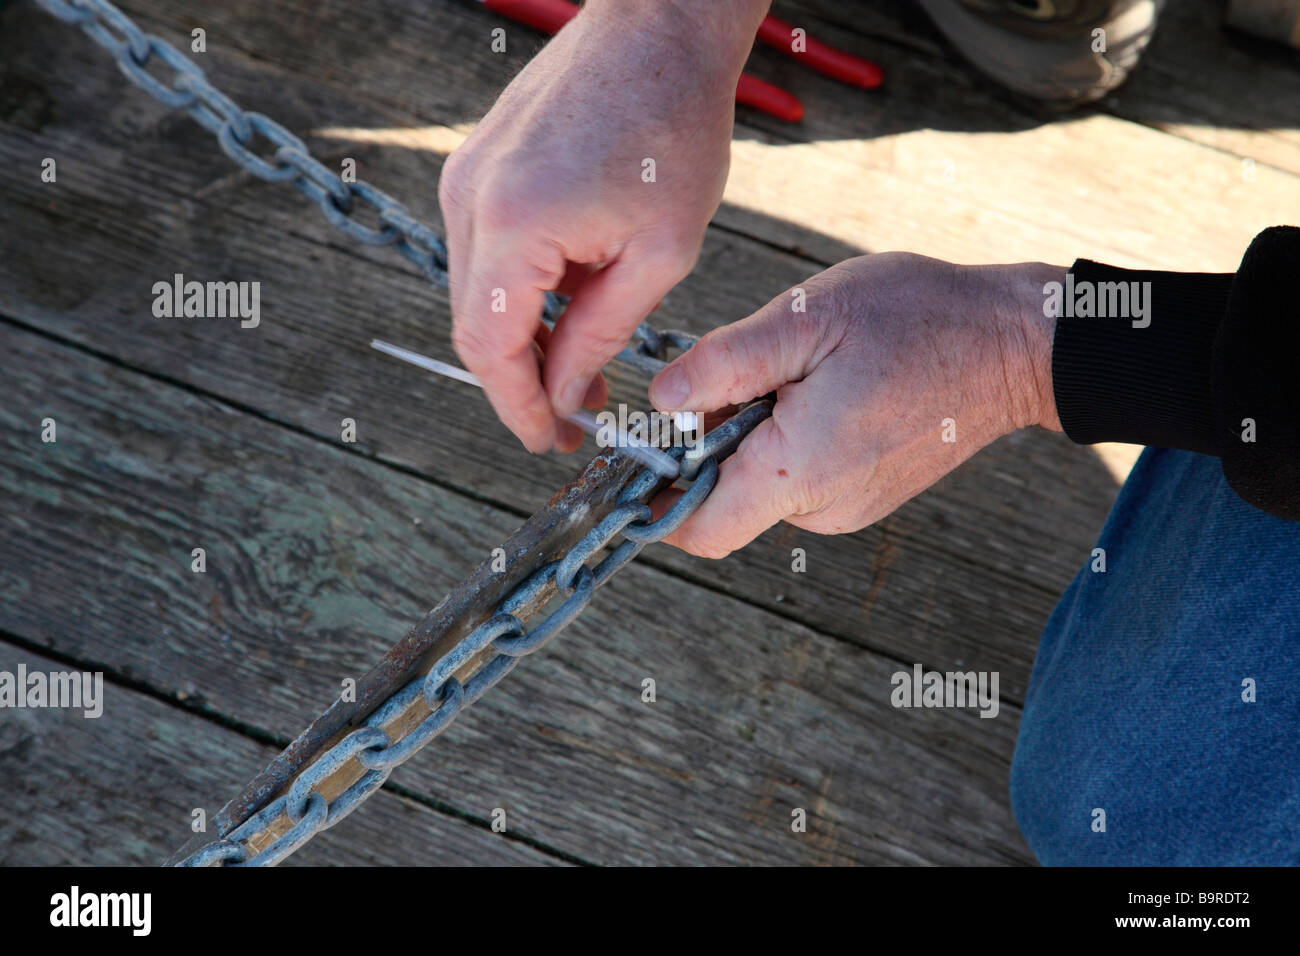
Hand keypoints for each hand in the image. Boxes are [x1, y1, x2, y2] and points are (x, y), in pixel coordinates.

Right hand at [439, 0, 769, 452]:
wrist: (657, 28)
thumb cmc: (673, 129)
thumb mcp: (659, 253)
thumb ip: (601, 331)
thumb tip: (563, 391)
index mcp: (513, 227)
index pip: (490, 349)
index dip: (518, 408)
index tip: (550, 443)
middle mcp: (469, 201)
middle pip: (473, 326)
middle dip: (521, 380)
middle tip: (573, 415)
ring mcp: (465, 178)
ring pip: (477, 292)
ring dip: (524, 337)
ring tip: (584, 363)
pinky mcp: (478, 165)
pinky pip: (486, 251)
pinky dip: (522, 291)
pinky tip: (572, 301)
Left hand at [647, 253, 1065, 557]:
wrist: (1015, 343)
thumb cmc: (916, 318)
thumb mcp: (808, 319)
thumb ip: (724, 364)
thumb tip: (661, 402)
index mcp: (796, 470)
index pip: (697, 528)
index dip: (658, 498)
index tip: (651, 447)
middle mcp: (820, 507)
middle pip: (724, 499)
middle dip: (713, 442)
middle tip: (752, 370)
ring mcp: (848, 507)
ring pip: (762, 485)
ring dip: (756, 434)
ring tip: (804, 370)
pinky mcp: (867, 495)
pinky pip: (800, 477)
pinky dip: (792, 438)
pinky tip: (829, 387)